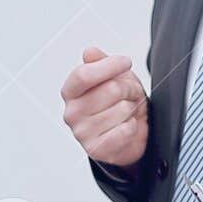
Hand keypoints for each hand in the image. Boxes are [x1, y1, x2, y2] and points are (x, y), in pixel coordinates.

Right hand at [61, 46, 148, 167]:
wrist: (127, 135)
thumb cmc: (117, 102)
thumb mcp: (112, 76)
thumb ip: (101, 62)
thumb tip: (90, 52)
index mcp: (70, 91)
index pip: (84, 75)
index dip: (109, 66)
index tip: (126, 61)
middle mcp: (71, 113)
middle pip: (110, 90)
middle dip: (129, 89)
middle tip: (129, 94)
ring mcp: (82, 133)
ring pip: (122, 109)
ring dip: (132, 108)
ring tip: (127, 111)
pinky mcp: (96, 150)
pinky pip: (125, 130)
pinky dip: (132, 126)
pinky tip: (126, 127)